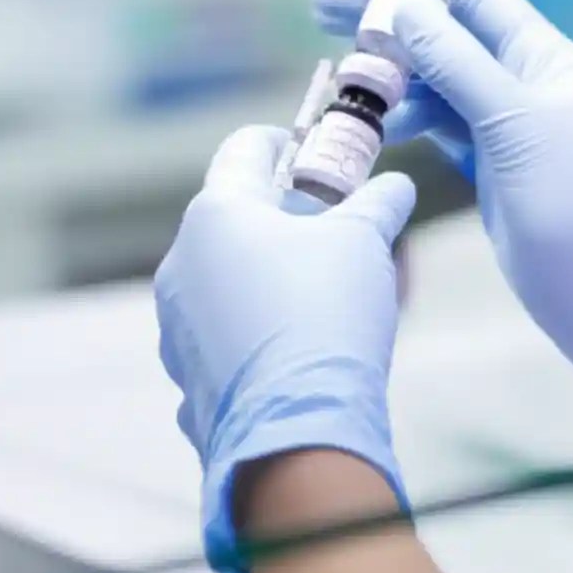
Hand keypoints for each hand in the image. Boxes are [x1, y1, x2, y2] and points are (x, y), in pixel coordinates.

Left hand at [155, 126, 415, 572]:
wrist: (298, 429)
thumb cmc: (326, 316)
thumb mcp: (364, 242)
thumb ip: (378, 203)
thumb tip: (395, 185)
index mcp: (215, 214)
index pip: (246, 149)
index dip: (290, 143)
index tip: (322, 155)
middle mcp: (181, 264)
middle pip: (237, 219)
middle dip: (289, 220)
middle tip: (340, 233)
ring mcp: (177, 326)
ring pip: (229, 282)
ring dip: (272, 278)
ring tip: (327, 299)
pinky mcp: (189, 376)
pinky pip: (226, 340)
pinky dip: (259, 334)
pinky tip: (300, 352)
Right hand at [312, 0, 572, 446]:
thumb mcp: (519, 129)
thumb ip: (459, 67)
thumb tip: (402, 8)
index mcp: (544, 59)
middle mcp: (525, 85)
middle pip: (446, 32)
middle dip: (386, 14)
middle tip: (320, 4)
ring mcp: (509, 131)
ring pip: (438, 82)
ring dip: (389, 68)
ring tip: (334, 65)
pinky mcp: (495, 174)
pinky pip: (442, 129)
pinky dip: (406, 117)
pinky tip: (374, 118)